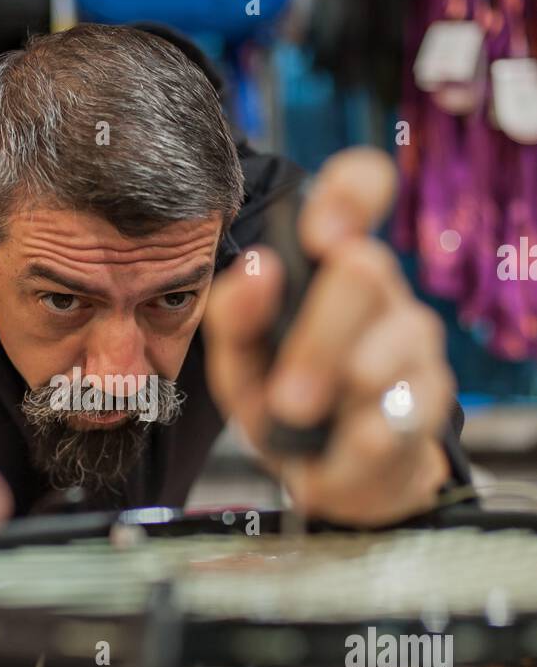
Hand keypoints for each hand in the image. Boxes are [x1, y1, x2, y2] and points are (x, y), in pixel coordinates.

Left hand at [204, 148, 454, 526]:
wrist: (337, 477)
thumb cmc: (290, 402)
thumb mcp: (241, 362)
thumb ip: (235, 316)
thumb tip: (254, 270)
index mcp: (331, 265)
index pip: (362, 190)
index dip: (350, 194)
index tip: (319, 235)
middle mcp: (379, 291)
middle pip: (365, 270)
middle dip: (318, 337)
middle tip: (286, 393)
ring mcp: (412, 342)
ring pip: (393, 339)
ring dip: (338, 383)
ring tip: (299, 415)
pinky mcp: (431, 397)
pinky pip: (403, 407)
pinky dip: (363, 434)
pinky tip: (344, 443)